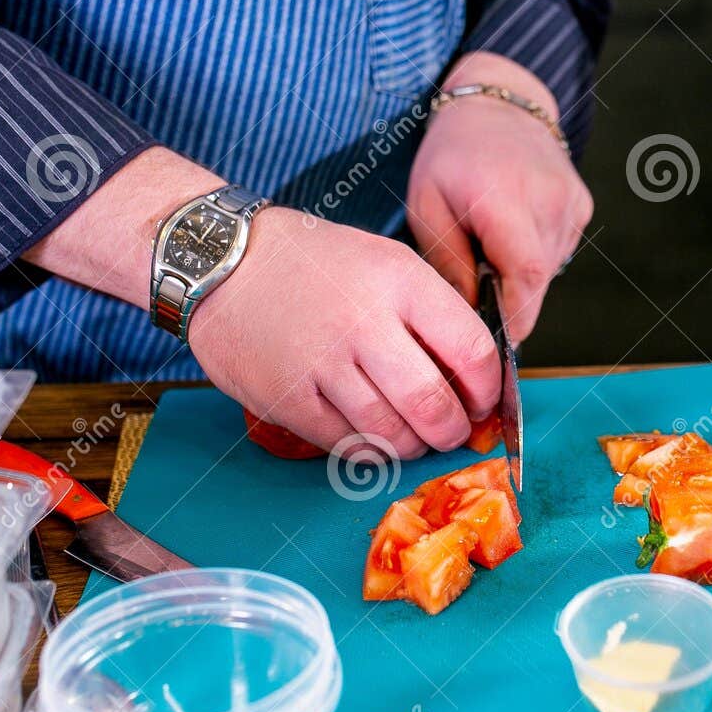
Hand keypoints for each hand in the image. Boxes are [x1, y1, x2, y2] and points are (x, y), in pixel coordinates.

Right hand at [190, 209, 501, 459]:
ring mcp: (323, 363)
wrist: (223, 262)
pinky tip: (372, 436)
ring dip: (412, 446)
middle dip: (453, 430)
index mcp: (401, 281)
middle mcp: (364, 322)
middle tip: (452, 431)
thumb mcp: (385, 262)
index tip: (483, 400)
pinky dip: (370, 450)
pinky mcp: (289, 397)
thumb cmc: (314, 264)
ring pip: (390, 433)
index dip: (488, 389)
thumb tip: (475, 376)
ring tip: (412, 436)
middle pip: (434, 404)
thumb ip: (430, 313)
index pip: (473, 351)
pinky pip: (346, 444)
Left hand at [407, 52, 591, 341]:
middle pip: (538, 279)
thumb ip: (448, 264)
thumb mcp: (427, 207)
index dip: (515, 315)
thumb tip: (468, 319)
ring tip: (490, 250)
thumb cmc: (451, 158)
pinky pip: (559, 250)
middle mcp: (547, 198)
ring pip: (549, 270)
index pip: (526, 273)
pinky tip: (512, 233)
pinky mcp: (581, 205)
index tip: (495, 341)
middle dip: (511, 302)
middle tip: (480, 298)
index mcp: (504, 196)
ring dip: (520, 277)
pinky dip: (535, 256)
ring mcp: (570, 201)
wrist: (496, 106)